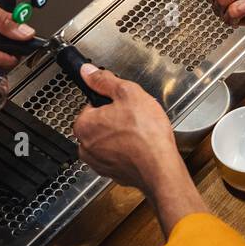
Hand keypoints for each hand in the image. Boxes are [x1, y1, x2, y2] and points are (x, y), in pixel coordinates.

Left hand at [72, 66, 182, 192]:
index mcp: (84, 125)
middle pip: (99, 124)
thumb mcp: (128, 93)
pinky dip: (127, 151)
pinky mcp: (112, 173)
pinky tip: (140, 146)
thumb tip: (88, 72)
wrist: (160, 167)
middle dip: (115, 120)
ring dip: (120, 136)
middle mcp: (85, 147)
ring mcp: (98, 163)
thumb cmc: (146, 134)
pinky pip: (117, 156)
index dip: (110, 102)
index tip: (123, 104)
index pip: (91, 105)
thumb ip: (105, 81)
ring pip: (108, 141)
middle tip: (134, 118)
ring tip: (139, 133)